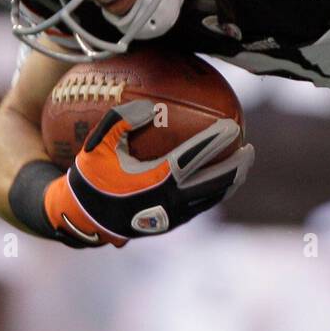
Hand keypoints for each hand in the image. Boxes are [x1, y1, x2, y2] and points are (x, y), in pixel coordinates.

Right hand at [44, 100, 252, 246]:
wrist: (79, 216)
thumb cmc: (91, 175)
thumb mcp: (100, 144)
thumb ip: (122, 120)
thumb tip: (149, 105)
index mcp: (153, 180)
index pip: (192, 158)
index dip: (213, 142)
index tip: (231, 127)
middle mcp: (167, 201)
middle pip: (211, 184)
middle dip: (234, 167)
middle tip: (250, 150)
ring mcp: (170, 216)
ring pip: (209, 199)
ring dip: (229, 183)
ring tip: (243, 166)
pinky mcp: (168, 224)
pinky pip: (198, 207)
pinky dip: (213, 193)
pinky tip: (220, 182)